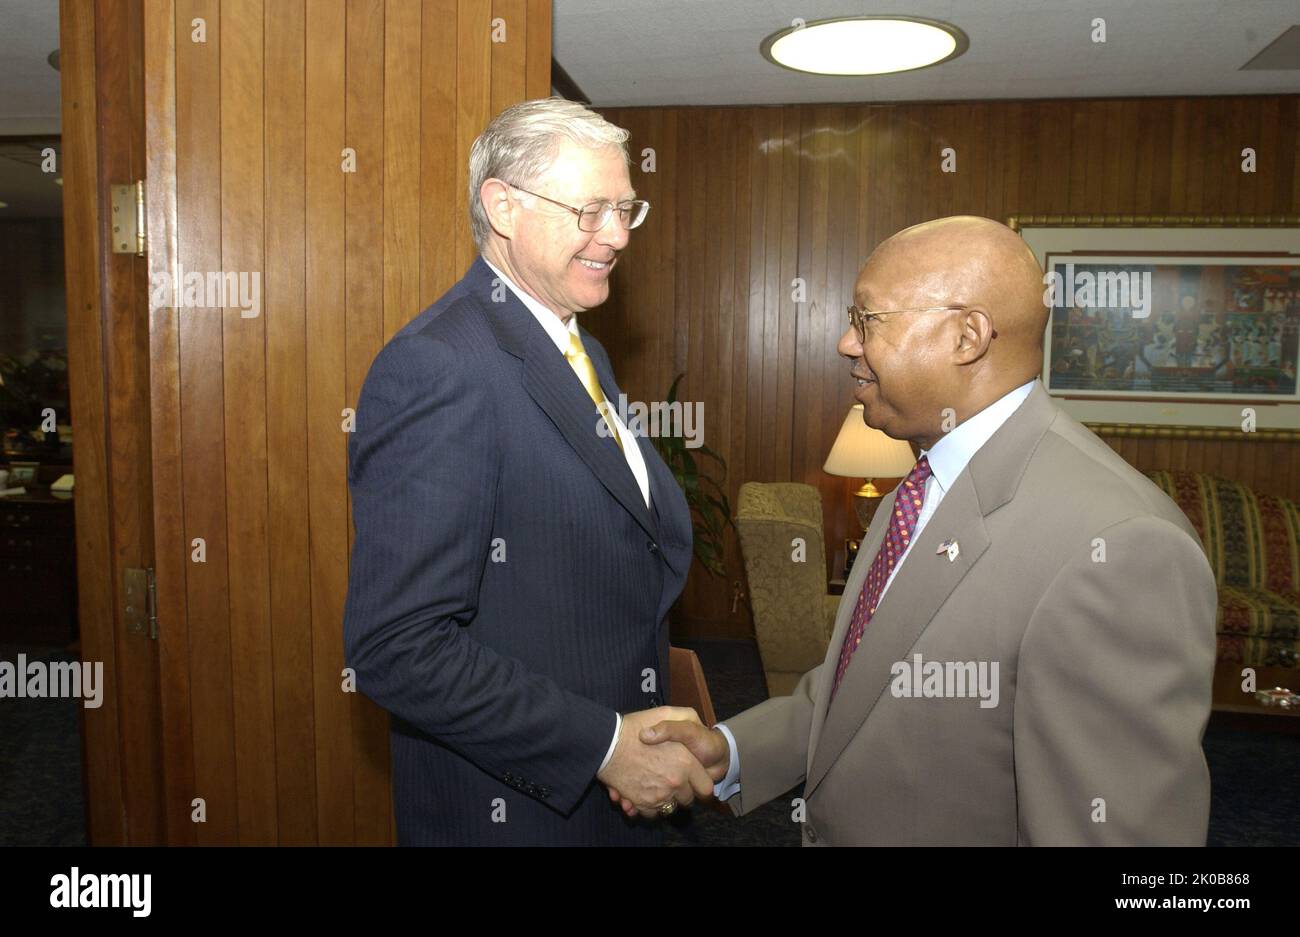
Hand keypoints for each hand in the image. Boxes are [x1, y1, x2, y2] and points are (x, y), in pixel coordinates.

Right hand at [597, 706, 712, 817]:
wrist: (606, 743)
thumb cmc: (635, 726)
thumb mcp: (667, 712)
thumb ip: (687, 718)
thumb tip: (699, 726)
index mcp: (686, 763)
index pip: (705, 787)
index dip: (700, 783)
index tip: (694, 779)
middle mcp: (675, 782)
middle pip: (688, 799)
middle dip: (682, 791)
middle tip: (671, 778)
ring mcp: (659, 795)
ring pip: (671, 807)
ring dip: (666, 799)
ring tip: (656, 785)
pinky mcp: (642, 804)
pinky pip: (653, 813)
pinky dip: (649, 806)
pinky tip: (644, 792)